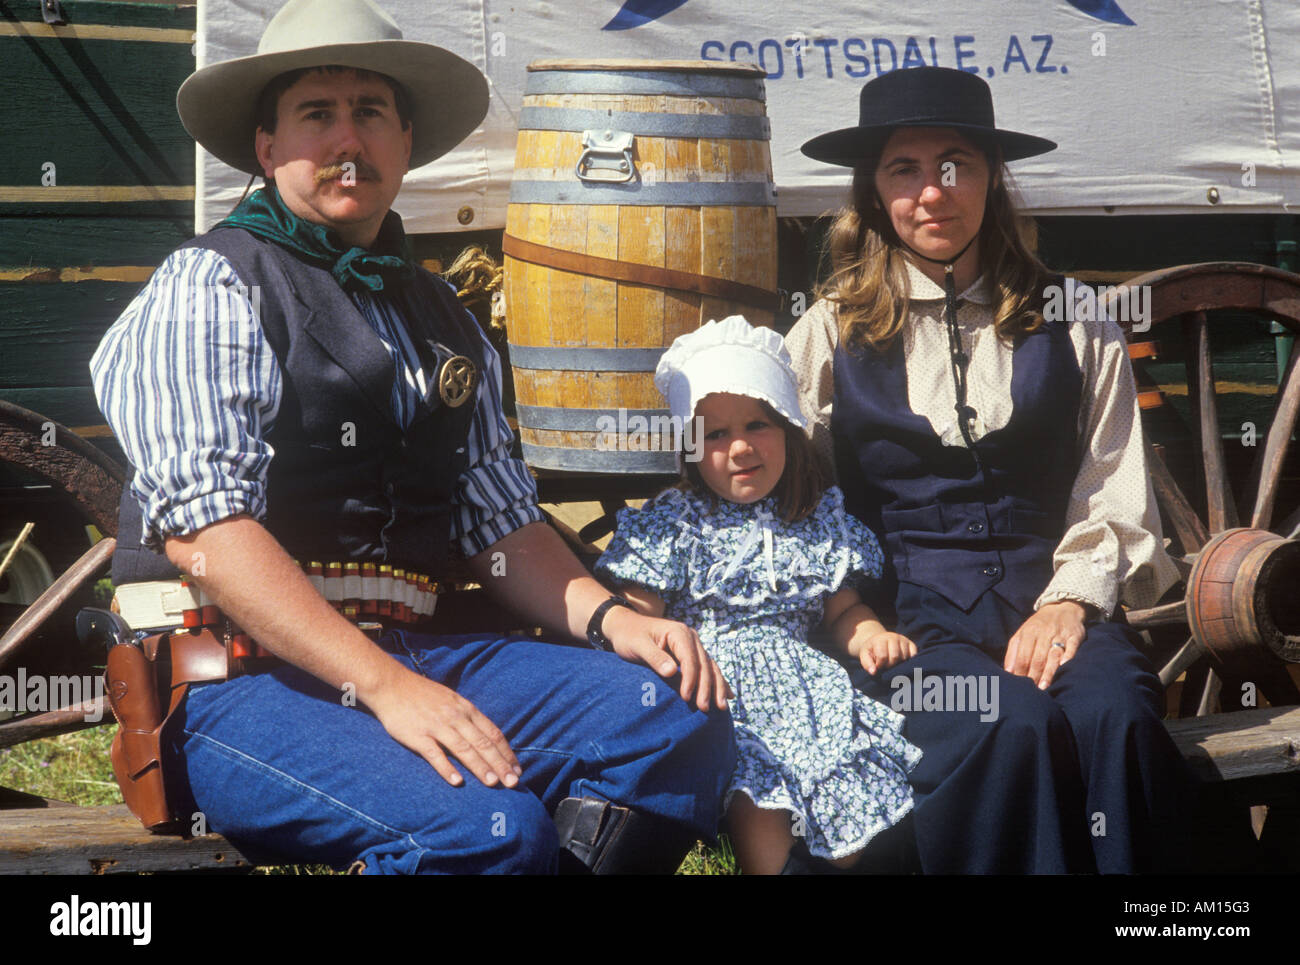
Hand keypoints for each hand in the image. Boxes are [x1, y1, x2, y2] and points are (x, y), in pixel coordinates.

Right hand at [364, 663, 521, 788]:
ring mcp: (437, 726)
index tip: (517, 770)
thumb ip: (469, 718)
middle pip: (483, 743)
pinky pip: (434, 754)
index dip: (507, 753)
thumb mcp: (453, 700)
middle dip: (500, 764)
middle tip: (513, 783)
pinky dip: (446, 768)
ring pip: (463, 749)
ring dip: (479, 767)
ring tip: (492, 783)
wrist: (392, 685)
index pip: (493, 733)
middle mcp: (456, 717)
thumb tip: (488, 738)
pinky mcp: (417, 735)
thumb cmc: (424, 695)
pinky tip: (457, 782)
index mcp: (466, 709)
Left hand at [602, 604, 732, 711]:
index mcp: (679, 632)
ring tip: (720, 707)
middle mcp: (691, 637)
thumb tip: (672, 672)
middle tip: (704, 708)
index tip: (686, 698)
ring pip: (710, 667)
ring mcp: (693, 645)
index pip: (690, 659)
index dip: (690, 679)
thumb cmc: (629, 636)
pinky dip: (717, 682)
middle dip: (706, 687)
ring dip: (716, 687)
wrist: (625, 626)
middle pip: (703, 664)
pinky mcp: (691, 654)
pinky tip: (726, 696)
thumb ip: (654, 657)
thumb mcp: (637, 646)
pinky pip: (707, 668)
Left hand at [855, 629, 916, 674]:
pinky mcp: (911, 644)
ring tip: (893, 663)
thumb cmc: (872, 650)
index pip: (883, 656)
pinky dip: (909, 660)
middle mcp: (893, 637)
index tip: (878, 666)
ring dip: (899, 664)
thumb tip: (874, 672)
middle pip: (895, 657)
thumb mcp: (865, 655)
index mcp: (880, 639)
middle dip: (890, 665)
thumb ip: (867, 664)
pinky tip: (902, 662)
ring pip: (905, 657)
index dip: (880, 665)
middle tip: (886, 666)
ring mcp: (903, 640)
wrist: (880, 640)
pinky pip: (914, 654)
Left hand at [1004, 601, 1087, 689]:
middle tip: (1032, 690)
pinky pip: (1072, 648)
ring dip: (1048, 672)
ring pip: (1053, 655)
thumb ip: (1013, 651)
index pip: (1023, 655)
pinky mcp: (1075, 636)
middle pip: (1037, 657)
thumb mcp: (1022, 633)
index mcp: (1029, 632)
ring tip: (1044, 686)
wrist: (1062, 608)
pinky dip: (1068, 659)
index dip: (1020, 671)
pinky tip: (1063, 669)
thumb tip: (1007, 671)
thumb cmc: (1039, 625)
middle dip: (1033, 675)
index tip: (1019, 685)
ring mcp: (1060, 634)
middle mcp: (1044, 632)